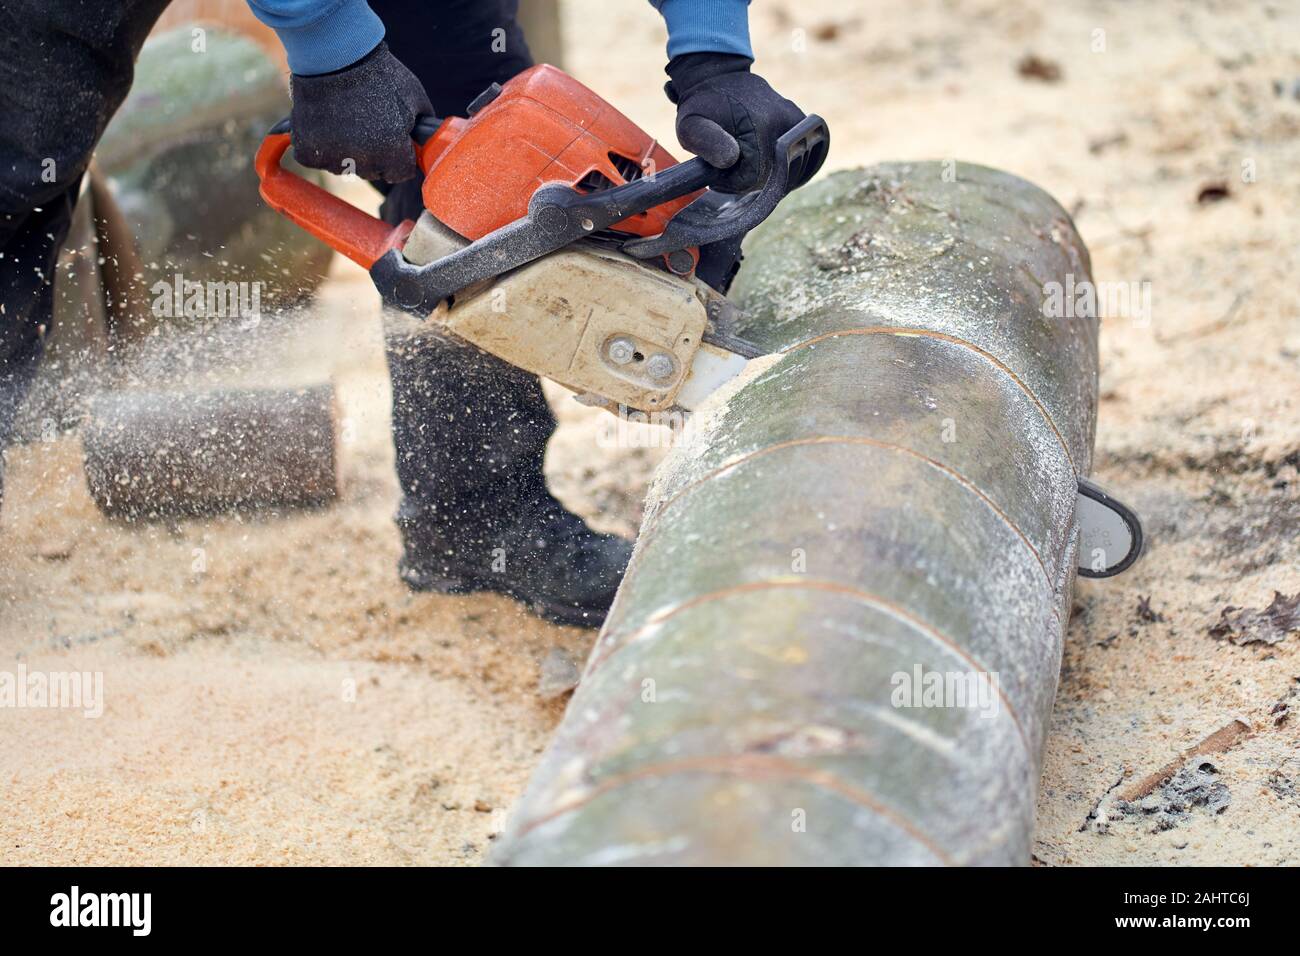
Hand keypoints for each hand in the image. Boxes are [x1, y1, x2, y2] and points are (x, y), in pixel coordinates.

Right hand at [289, 41, 433, 183]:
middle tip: (366, 123)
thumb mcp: (415, 97)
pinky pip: (317, 159)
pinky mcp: (308, 151)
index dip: (399, 156)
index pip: (400, 173)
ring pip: (344, 167)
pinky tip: (326, 123)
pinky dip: (320, 146)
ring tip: (345, 120)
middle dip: (374, 154)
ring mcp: (333, 157)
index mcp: (391, 151)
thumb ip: (424, 126)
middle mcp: (363, 160)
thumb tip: (430, 141)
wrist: (333, 54)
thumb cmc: (378, 73)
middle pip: (373, 171)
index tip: (393, 141)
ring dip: (346, 151)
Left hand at [665, 53, 805, 193]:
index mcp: (760, 129)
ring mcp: (795, 121)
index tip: (717, 167)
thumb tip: (732, 158)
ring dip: (761, 167)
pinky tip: (760, 150)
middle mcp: (784, 124)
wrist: (718, 73)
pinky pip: (795, 155)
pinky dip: (777, 159)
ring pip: (783, 168)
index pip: (751, 180)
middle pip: (769, 176)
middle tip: (728, 155)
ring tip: (742, 150)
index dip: (730, 179)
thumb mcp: (691, 124)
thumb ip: (707, 142)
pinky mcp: (798, 119)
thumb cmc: (702, 104)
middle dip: (746, 173)